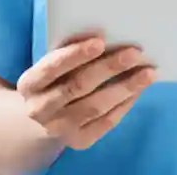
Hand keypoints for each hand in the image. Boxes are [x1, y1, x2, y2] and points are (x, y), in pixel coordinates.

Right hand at [16, 36, 157, 149]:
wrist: (38, 121)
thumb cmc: (51, 81)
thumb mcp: (48, 67)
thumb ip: (67, 52)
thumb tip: (105, 36)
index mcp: (29, 84)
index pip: (52, 67)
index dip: (76, 54)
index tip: (100, 40)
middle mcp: (40, 109)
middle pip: (78, 86)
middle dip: (108, 68)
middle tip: (134, 53)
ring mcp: (59, 129)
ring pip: (95, 106)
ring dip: (125, 88)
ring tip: (147, 73)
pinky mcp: (78, 142)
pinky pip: (105, 123)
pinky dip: (124, 105)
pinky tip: (138, 91)